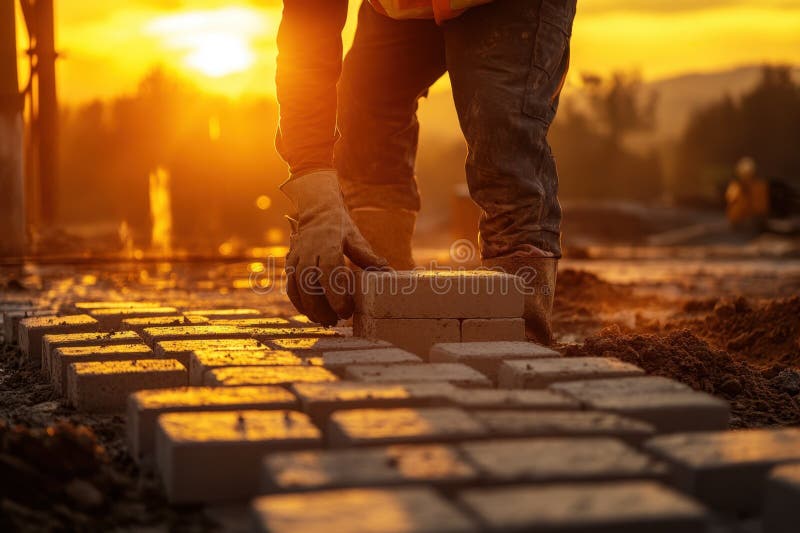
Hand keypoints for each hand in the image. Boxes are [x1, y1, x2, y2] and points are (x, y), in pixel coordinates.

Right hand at [281, 170, 386, 325]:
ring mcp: (297, 258)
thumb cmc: (340, 229)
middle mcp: (309, 251)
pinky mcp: (290, 264)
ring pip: (297, 287)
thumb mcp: (356, 239)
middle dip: (322, 306)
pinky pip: (290, 287)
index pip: (330, 271)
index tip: (346, 311)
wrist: (317, 213)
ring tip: (325, 321)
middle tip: (336, 321)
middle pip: (309, 283)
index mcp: (328, 244)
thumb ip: (368, 257)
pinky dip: (299, 303)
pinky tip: (311, 315)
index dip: (336, 294)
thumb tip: (389, 272)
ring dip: (310, 308)